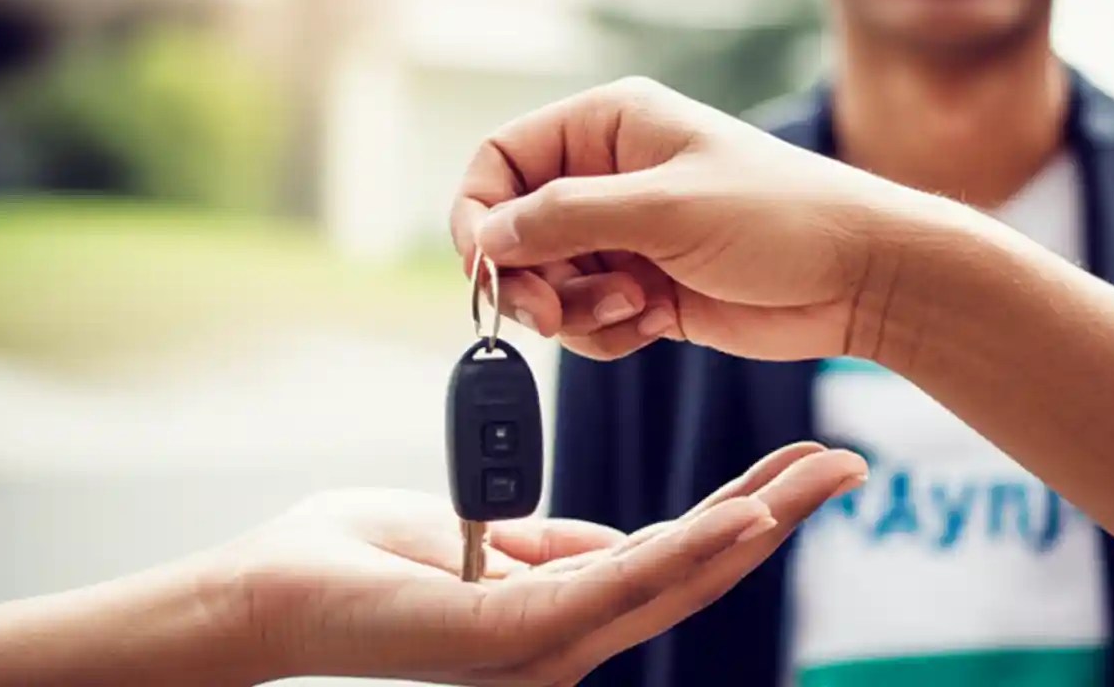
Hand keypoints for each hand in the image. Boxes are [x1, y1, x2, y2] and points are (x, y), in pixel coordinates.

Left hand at [209, 443, 865, 684]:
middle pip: (689, 571)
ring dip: (748, 531)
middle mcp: (565, 640)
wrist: (266, 591)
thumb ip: (549, 543)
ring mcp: (541, 647)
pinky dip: (684, 551)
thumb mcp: (479, 536)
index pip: (670, 557)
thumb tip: (611, 537)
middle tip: (847, 465)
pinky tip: (738, 517)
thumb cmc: (361, 559)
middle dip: (774, 518)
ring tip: (813, 484)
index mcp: (559, 608)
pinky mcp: (509, 639)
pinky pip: (610, 585)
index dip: (741, 515)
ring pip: (669, 581)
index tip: (797, 468)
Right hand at [450, 77, 948, 360]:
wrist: (858, 279)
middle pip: (515, 231)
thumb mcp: (664, 208)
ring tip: (637, 306)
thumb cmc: (778, 218)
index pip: (500, 160)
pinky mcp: (642, 288)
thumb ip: (565, 218)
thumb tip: (486, 239)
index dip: (480, 214)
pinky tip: (657, 321)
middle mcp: (608, 178)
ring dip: (577, 311)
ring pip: (546, 284)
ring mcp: (624, 236)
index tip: (488, 269)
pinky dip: (606, 332)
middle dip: (528, 279)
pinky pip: (585, 320)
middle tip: (552, 314)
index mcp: (608, 126)